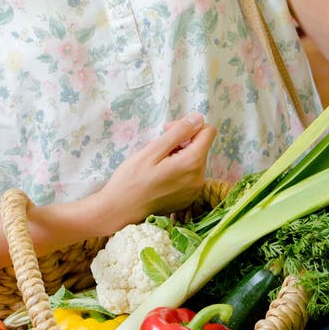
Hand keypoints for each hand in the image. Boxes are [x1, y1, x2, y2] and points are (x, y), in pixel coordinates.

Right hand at [93, 113, 216, 233]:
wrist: (120, 211)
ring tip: (157, 161)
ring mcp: (194, 191)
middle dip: (182, 140)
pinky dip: (178, 168)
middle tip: (158, 145)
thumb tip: (198, 118)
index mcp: (192, 164)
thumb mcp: (152, 150)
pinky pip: (190, 174)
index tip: (168, 130)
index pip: (208, 132)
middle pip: (201, 146)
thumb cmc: (132, 179)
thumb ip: (178, 133)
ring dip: (179, 154)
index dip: (189, 125)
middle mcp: (199, 178)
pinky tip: (160, 174)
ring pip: (195, 159)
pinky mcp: (188, 198)